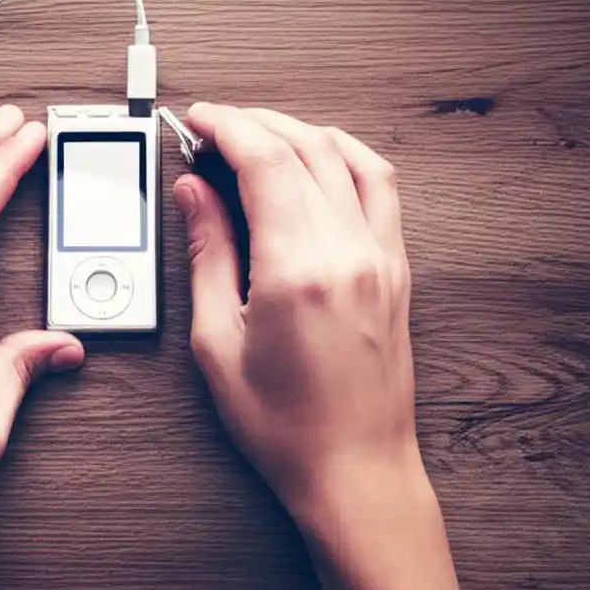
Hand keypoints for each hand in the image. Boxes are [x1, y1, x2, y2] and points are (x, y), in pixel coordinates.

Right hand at [175, 103, 463, 589]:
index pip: (264, 160)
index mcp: (298, 270)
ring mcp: (380, 257)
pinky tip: (318, 157)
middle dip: (252, 125)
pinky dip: (345, 155)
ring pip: (344, 155)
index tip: (198, 120)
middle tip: (211, 133)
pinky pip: (379, 185)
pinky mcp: (396, 268)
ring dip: (297, 131)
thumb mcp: (218, 342)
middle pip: (302, 147)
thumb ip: (207, 254)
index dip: (226, 126)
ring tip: (257, 138)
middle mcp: (348, 253)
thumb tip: (193, 193)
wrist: (354, 469)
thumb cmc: (284, 424)